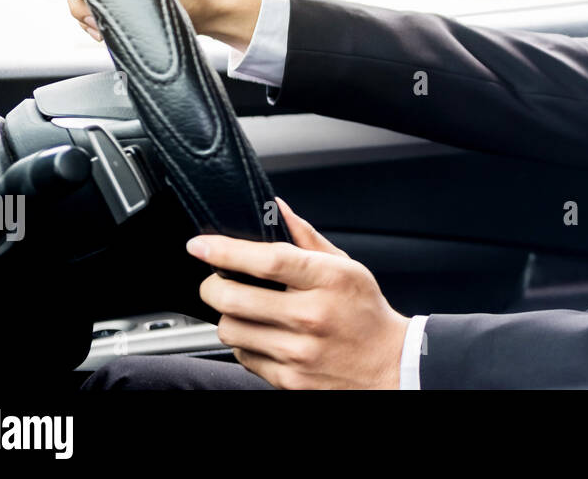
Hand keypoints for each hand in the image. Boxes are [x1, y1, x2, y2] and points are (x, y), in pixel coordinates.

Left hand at [188, 197, 409, 389]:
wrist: (387, 366)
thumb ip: (306, 237)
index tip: (200, 244)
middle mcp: (311, 316)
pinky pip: (243, 357)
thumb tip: (276, 208)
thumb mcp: (346, 266)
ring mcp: (298, 352)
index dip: (225, 250)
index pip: (267, 260)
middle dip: (212, 287)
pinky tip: (263, 335)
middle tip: (215, 281)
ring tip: (245, 309)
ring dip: (229, 317)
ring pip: (231, 330)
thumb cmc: (364, 311)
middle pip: (235, 299)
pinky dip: (245, 343)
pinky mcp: (289, 380)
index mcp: (328, 280)